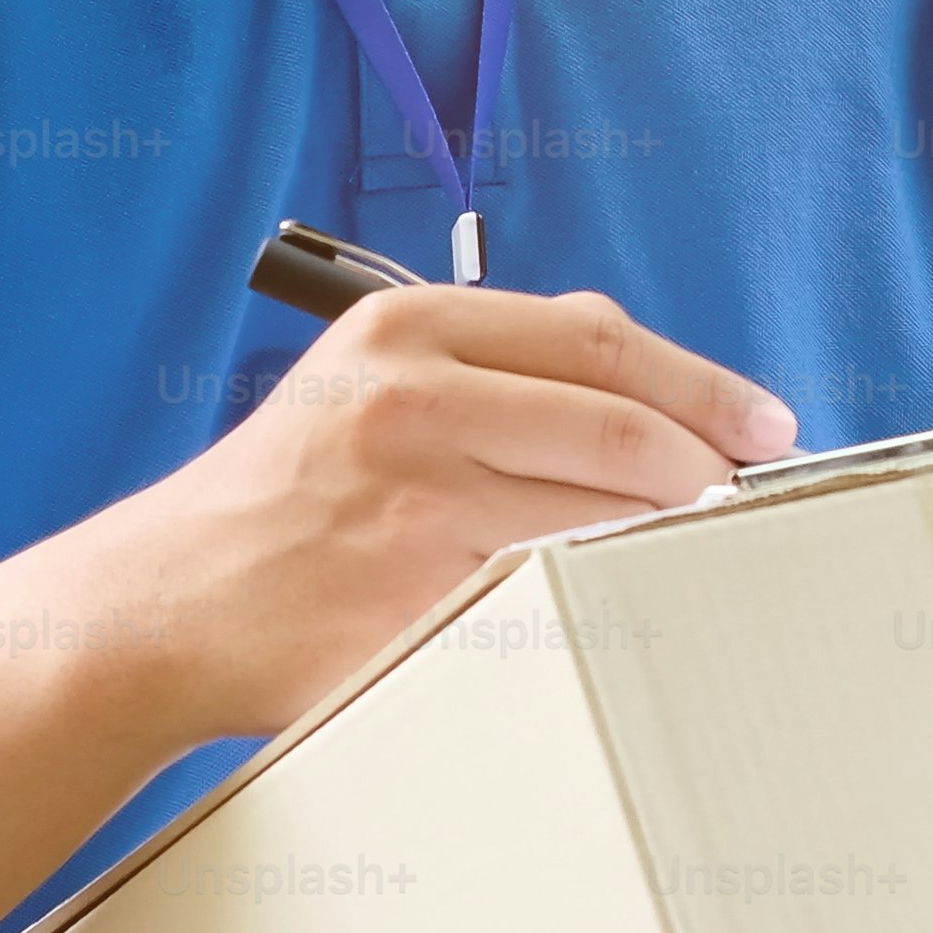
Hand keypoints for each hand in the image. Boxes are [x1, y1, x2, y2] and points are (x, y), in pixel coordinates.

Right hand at [121, 285, 797, 739]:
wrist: (167, 602)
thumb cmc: (292, 498)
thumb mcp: (376, 383)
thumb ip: (503, 367)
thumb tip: (661, 390)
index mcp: (409, 330)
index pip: (601, 341)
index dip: (704, 386)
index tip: (764, 421)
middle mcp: (412, 399)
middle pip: (620, 425)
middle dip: (710, 467)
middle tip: (755, 495)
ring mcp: (414, 500)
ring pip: (602, 511)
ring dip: (671, 536)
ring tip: (703, 549)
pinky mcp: (416, 595)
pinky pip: (554, 588)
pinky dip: (611, 592)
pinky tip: (635, 599)